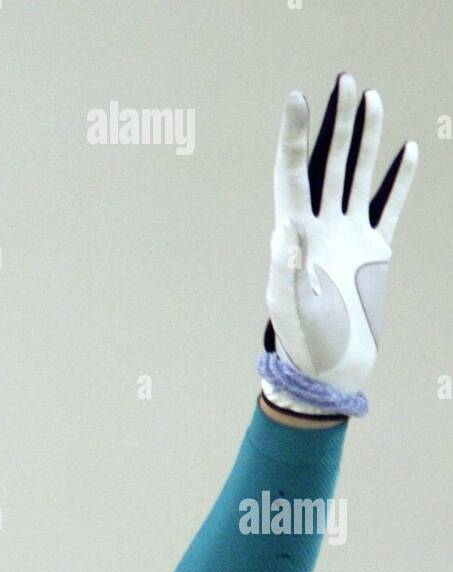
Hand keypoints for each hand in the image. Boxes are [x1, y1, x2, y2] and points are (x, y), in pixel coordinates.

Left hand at [260, 73, 416, 417]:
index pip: (292, 175)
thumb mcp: (291, 307)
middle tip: (345, 80)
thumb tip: (286, 228)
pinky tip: (405, 150)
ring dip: (364, 138)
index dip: (295, 137)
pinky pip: (389, 205)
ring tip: (371, 97)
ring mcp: (348, 237)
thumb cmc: (305, 344)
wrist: (332, 370)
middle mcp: (319, 229)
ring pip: (356, 176)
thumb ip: (287, 268)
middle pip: (327, 164)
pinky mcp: (374, 251)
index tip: (298, 98)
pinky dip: (398, 178)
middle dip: (336, 122)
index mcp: (294, 236)